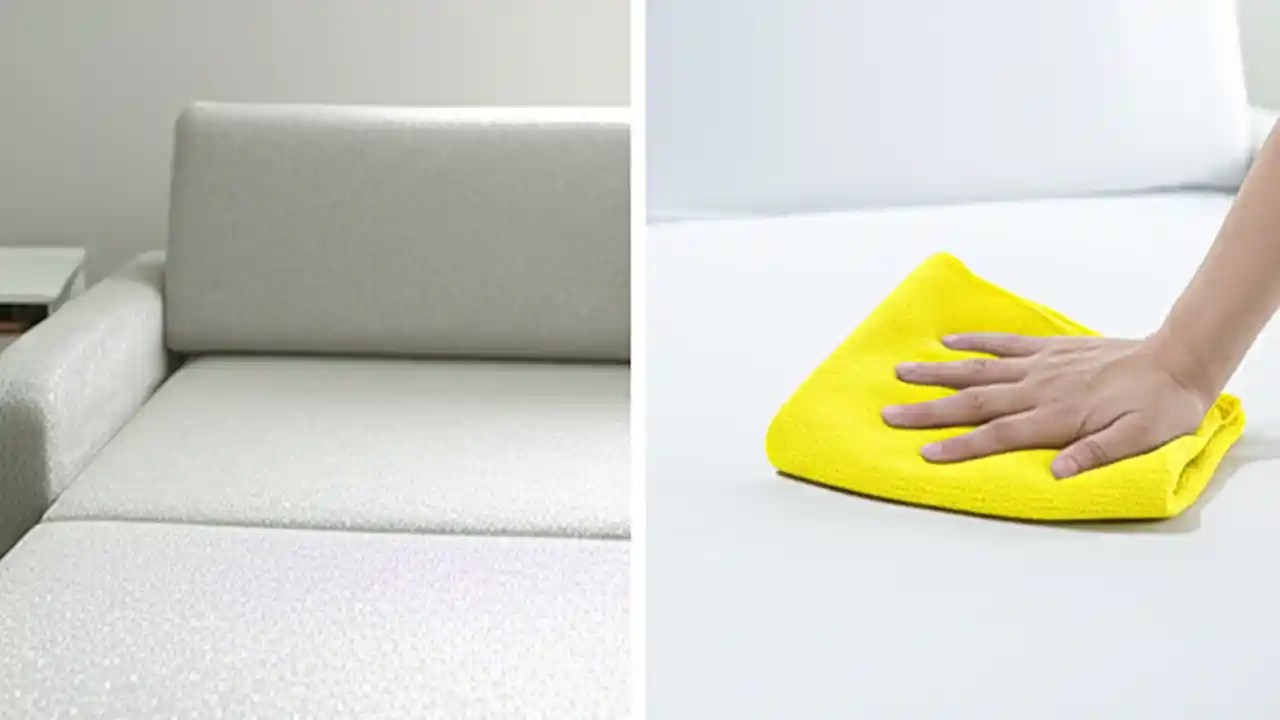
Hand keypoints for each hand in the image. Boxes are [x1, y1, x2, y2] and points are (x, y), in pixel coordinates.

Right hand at [880, 333, 1215, 477]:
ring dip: (938, 373)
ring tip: (901, 372)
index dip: (959, 445)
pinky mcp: (1048, 349)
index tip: (923, 452)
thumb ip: (1096, 453)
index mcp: (1055, 417)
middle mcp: (1039, 389)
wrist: (1178, 361)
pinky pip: (1004, 344)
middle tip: (888, 413)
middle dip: (928, 409)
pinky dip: (974, 341)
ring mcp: (1040, 366)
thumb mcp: (1139, 441)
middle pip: (973, 401)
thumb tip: (1055, 473)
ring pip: (979, 369)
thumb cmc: (1160, 408)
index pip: (997, 434)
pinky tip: (947, 341)